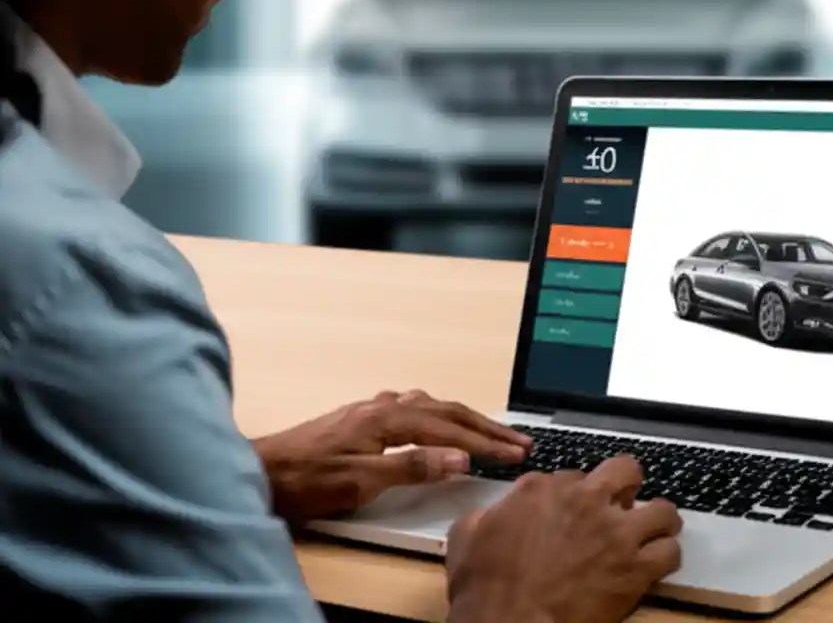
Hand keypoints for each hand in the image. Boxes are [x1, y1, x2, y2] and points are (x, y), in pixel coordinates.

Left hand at [252, 390, 531, 522]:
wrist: (259, 472)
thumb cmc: (307, 481)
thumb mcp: (362, 481)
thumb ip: (413, 467)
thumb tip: (458, 455)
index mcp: (388, 419)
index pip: (451, 428)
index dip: (486, 442)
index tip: (516, 453)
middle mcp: (383, 406)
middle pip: (446, 410)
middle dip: (485, 426)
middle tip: (518, 441)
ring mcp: (370, 408)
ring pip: (430, 404)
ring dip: (463, 416)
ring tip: (488, 429)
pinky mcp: (360, 417)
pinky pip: (412, 406)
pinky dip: (437, 412)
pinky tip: (435, 418)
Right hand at [445, 456, 683, 622]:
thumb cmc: (484, 588)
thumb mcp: (467, 537)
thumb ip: (486, 514)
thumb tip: (496, 512)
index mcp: (542, 490)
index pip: (570, 476)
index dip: (575, 495)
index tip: (573, 511)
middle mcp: (584, 501)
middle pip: (624, 470)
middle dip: (626, 484)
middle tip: (624, 502)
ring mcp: (615, 532)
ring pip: (661, 509)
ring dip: (658, 519)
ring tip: (655, 530)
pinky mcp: (636, 567)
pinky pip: (670, 551)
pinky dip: (666, 556)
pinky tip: (657, 563)